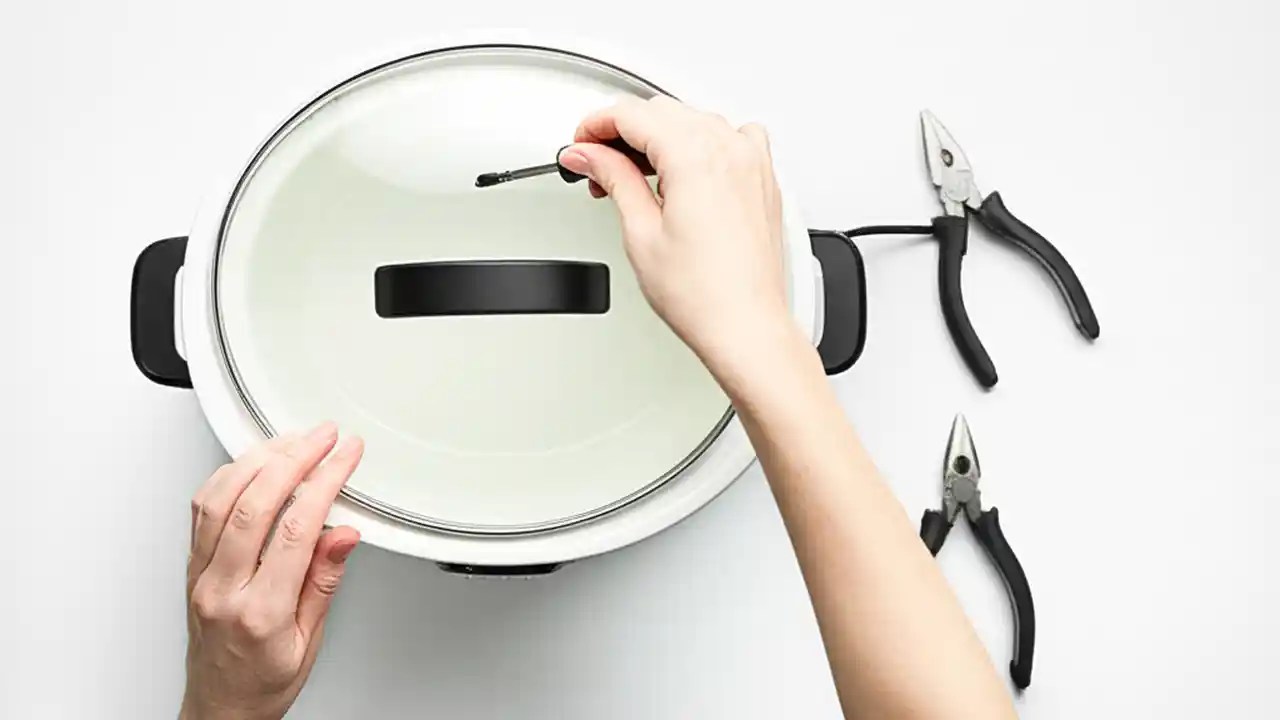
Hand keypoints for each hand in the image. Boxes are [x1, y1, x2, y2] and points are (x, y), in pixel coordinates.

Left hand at [181, 422, 363, 719]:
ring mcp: (199, 574)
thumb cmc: (264, 682)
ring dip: (259, 459)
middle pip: (254, 503)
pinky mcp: (190, 566)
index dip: (324, 482)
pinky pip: (202, 508)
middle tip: (324, 436)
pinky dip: (229, 475)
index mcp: (259, 611)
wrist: (221, 707)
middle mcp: (222, 588)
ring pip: (220, 498)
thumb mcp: (310, 641)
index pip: (294, 529)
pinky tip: (253, 464)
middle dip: (295, 458)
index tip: (345, 456)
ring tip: (293, 441)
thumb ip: (324, 581)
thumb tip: (342, 535)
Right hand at [558, 97, 805, 379]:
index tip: (581, 145)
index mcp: (695, 157)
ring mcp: (751, 163)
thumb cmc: (703, 295)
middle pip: (663, 112)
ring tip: (636, 176)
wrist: (746, 326)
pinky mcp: (763, 180)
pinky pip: (733, 137)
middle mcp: (729, 151)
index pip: (632, 115)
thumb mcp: (640, 232)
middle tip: (597, 166)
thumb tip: (589, 155)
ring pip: (696, 120)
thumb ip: (613, 179)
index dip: (595, 126)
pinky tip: (687, 170)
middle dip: (623, 133)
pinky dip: (705, 143)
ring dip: (661, 137)